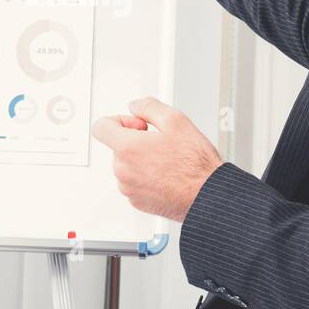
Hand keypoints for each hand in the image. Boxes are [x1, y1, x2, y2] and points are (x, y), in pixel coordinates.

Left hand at [91, 97, 222, 220]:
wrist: (207, 196)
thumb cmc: (195, 164)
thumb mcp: (176, 121)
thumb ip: (149, 107)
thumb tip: (135, 106)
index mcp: (128, 148)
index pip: (100, 127)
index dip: (119, 120)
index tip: (137, 125)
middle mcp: (123, 170)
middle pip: (117, 147)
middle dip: (135, 141)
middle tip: (161, 143)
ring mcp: (129, 188)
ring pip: (126, 166)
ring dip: (141, 160)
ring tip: (167, 161)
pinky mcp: (137, 201)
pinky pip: (134, 183)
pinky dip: (146, 177)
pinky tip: (166, 175)